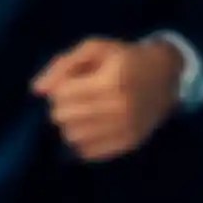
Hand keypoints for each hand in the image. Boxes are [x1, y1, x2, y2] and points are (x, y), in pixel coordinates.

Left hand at [32, 38, 183, 161]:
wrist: (166, 75)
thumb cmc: (124, 58)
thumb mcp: (94, 49)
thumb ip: (62, 66)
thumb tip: (36, 90)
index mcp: (110, 80)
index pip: (62, 95)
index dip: (59, 88)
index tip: (70, 83)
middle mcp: (119, 108)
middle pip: (64, 118)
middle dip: (61, 107)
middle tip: (75, 98)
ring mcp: (126, 128)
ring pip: (73, 138)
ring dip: (71, 125)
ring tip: (83, 112)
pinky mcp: (129, 144)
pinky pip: (89, 153)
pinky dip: (84, 141)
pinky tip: (92, 127)